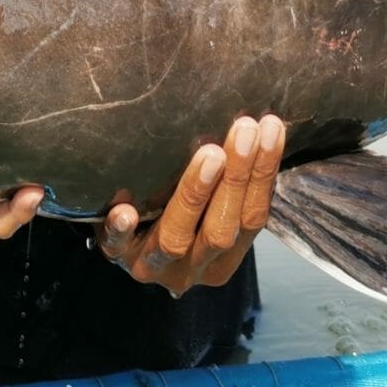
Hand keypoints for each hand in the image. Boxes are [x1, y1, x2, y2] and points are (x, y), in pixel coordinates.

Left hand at [97, 114, 283, 294]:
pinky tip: (125, 209)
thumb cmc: (176, 212)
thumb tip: (258, 118)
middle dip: (235, 179)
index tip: (270, 127)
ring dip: (195, 195)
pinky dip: (121, 230)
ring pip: (176, 239)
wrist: (126, 245)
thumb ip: (228, 176)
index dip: (263, 173)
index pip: (252, 219)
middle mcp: (192, 268)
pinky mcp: (116, 256)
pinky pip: (116, 247)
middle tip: (244, 130)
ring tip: (209, 153)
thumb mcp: (210, 205)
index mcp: (224, 258)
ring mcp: (153, 265)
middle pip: (220, 231)